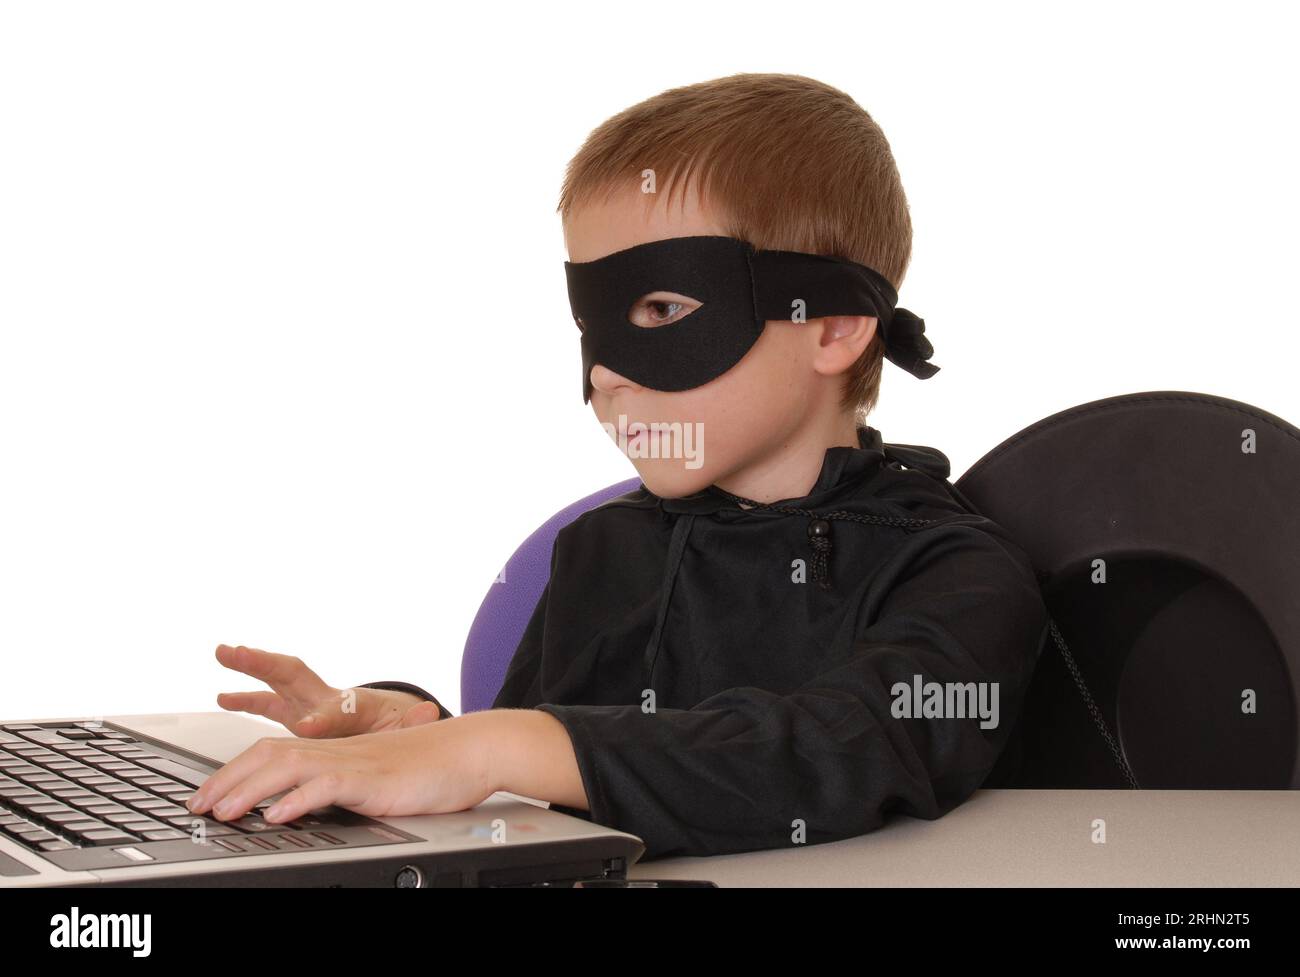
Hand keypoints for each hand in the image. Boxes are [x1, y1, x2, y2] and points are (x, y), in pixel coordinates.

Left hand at [185, 713, 498, 823]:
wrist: (471, 750)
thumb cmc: (429, 769)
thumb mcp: (373, 780)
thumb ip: (339, 789)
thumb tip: (302, 809)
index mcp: (334, 751)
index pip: (270, 752)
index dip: (234, 772)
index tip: (207, 797)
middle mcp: (337, 751)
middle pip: (268, 753)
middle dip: (227, 779)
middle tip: (198, 806)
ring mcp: (353, 763)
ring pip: (288, 765)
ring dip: (251, 789)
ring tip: (224, 812)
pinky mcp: (373, 779)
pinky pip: (329, 784)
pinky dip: (300, 798)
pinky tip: (280, 815)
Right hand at [213, 643, 442, 737]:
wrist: (390, 720)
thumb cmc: (395, 725)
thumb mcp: (407, 729)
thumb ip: (413, 724)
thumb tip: (429, 710)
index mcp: (353, 708)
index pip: (336, 711)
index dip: (323, 720)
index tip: (308, 727)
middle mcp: (325, 698)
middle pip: (296, 676)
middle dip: (268, 664)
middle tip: (240, 651)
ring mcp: (307, 703)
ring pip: (277, 681)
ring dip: (251, 667)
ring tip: (224, 652)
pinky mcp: (295, 712)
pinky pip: (268, 704)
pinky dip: (246, 700)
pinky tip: (223, 697)